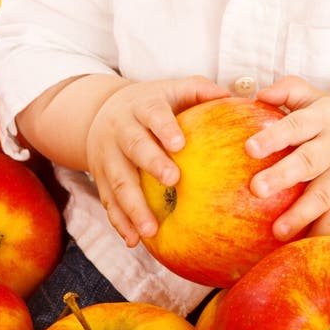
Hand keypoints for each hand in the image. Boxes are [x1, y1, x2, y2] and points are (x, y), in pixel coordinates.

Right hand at [86, 76, 230, 247]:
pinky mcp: (101, 178)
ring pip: (119, 181)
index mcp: (142, 106)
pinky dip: (119, 221)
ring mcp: (108, 156)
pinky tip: (133, 240)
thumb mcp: (171, 89)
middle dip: (151, 163)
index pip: (153, 114)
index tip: (180, 144)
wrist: (99, 112)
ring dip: (134, 206)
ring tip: (151, 229)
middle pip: (134, 146)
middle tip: (173, 181)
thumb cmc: (150, 103)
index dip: (165, 128)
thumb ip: (199, 90)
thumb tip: (230, 96)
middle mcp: (121, 130)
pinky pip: (109, 201)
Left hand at [245, 75, 329, 240]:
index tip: (249, 148)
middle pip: (309, 162)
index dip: (274, 136)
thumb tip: (260, 94)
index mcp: (322, 120)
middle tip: (256, 189)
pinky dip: (319, 233)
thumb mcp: (316, 98)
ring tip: (276, 230)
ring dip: (300, 214)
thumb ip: (289, 91)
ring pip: (324, 195)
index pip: (296, 125)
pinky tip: (298, 247)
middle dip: (283, 176)